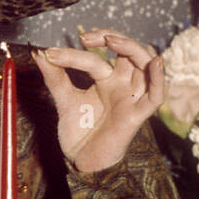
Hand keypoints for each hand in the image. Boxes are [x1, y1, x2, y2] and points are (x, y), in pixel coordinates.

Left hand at [32, 27, 163, 171]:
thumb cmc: (79, 131)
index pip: (96, 57)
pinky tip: (156, 62)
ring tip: (111, 40)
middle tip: (85, 38)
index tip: (51, 53)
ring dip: (132, 47)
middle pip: (128, 50)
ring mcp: (132, 97)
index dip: (74, 53)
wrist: (82, 161)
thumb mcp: (64, 100)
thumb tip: (40, 52)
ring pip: (145, 64)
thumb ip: (55, 77)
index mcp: (107, 79)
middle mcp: (122, 84)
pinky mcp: (137, 115)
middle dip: (110, 37)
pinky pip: (156, 96)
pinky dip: (159, 79)